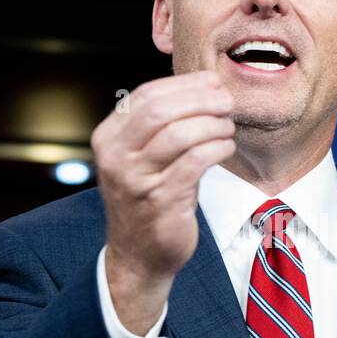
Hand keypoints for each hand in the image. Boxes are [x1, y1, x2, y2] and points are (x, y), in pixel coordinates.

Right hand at [92, 70, 234, 334]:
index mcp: (108, 137)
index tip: (212, 83)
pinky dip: (217, 148)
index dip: (184, 84)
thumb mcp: (141, 157)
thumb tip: (206, 86)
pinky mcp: (160, 200)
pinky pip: (195, 161)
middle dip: (201, 99)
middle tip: (226, 102)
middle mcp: (116, 156)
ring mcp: (135, 179)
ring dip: (213, 124)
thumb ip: (160, 124)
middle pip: (161, 109)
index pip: (146, 95)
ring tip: (228, 128)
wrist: (138, 255)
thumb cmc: (149, 198)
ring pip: (180, 133)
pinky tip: (226, 147)